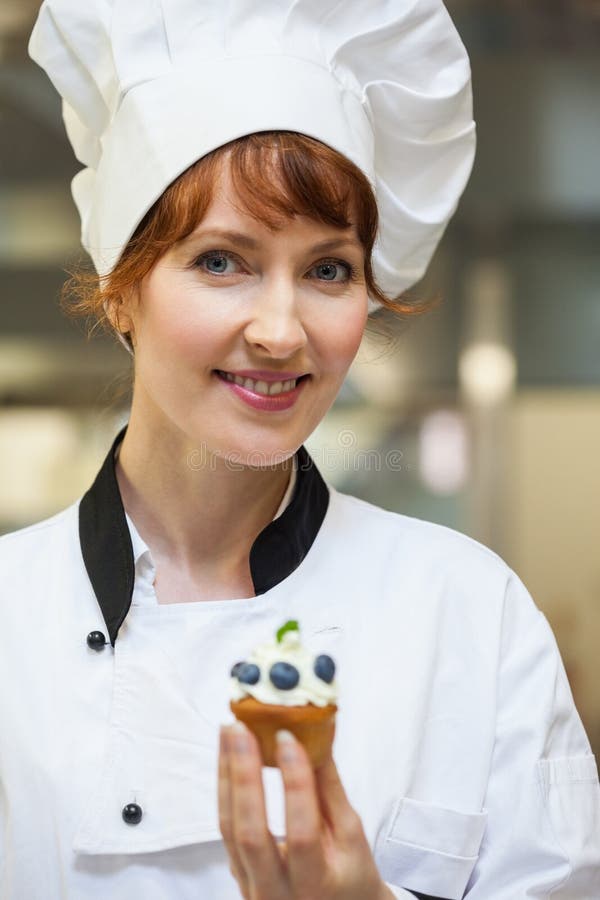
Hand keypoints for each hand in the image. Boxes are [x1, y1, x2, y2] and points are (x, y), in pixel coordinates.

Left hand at [218, 721, 391, 899]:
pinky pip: (225, 828)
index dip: (295, 783)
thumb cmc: (350, 875)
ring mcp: (251, 887)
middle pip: (251, 833)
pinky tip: (228, 757)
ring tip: (229, 730)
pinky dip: (225, 788)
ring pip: (229, 828)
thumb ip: (331, 787)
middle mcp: (277, 894)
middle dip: (244, 775)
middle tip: (242, 728)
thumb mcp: (351, 836)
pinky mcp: (237, 873)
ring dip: (226, 774)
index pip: (301, 832)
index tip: (288, 738)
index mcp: (316, 885)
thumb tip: (320, 732)